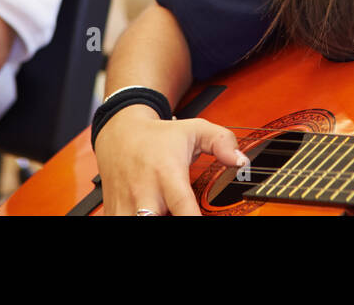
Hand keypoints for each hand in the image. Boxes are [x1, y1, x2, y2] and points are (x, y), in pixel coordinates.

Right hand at [95, 108, 246, 215]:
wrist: (119, 134)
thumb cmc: (160, 136)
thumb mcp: (194, 129)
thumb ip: (222, 141)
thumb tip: (240, 161)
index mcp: (166, 173)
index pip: (182, 205)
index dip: (194, 219)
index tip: (204, 220)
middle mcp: (144, 192)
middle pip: (152, 220)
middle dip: (169, 221)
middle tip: (184, 214)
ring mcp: (125, 205)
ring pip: (135, 223)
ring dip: (156, 221)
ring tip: (167, 211)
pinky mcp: (113, 212)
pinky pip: (122, 223)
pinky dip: (138, 220)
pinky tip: (155, 213)